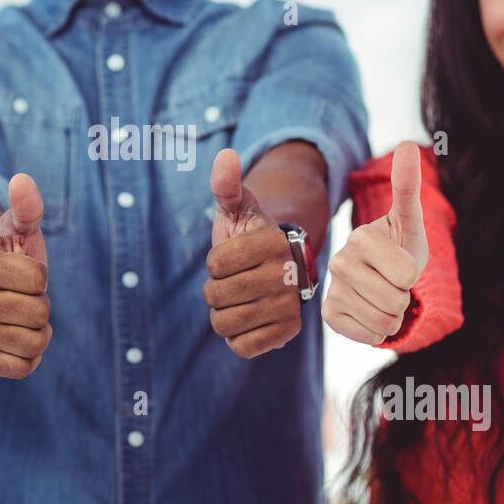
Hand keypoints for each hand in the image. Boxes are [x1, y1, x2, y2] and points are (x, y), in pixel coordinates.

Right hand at [0, 173, 52, 377]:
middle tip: (22, 297)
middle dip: (41, 305)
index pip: (40, 278)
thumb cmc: (11, 257)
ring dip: (39, 332)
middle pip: (40, 313)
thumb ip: (26, 208)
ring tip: (21, 318)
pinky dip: (29, 358)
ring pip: (35, 343)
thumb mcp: (19, 230)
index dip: (40, 276)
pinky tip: (16, 341)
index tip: (22, 272)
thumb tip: (23, 182)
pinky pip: (23, 368)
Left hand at [203, 148, 300, 357]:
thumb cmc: (249, 235)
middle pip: (216, 296)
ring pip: (224, 323)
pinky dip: (236, 335)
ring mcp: (289, 306)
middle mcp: (288, 274)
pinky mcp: (287, 333)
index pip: (215, 263)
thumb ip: (227, 185)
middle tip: (235, 279)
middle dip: (215, 289)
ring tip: (241, 298)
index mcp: (273, 242)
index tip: (232, 255)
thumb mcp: (237, 207)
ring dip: (223, 312)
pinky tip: (248, 318)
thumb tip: (225, 157)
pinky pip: (241, 346)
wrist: (276, 267)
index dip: (214, 261)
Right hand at [322, 141, 427, 343]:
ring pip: (384, 322)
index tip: (401, 264)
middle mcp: (338, 261)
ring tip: (383, 297)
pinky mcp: (328, 315)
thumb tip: (406, 145)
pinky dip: (376, 330)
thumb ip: (406, 187)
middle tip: (393, 283)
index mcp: (360, 237)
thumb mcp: (409, 222)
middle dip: (404, 298)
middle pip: (396, 300)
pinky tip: (368, 312)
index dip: (413, 275)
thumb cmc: (400, 248)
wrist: (381, 279)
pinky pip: (368, 335)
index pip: (407, 274)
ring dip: (393, 316)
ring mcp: (331, 289)